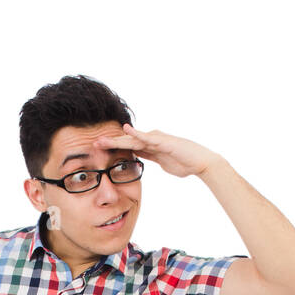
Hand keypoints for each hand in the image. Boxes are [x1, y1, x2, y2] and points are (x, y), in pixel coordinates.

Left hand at [94, 124, 220, 178]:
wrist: (201, 163)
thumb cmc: (185, 163)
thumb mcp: (161, 162)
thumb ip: (150, 157)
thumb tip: (139, 157)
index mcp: (150, 147)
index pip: (128, 147)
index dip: (113, 148)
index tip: (98, 150)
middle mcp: (152, 140)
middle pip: (127, 141)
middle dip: (110, 142)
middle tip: (93, 142)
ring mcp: (158, 139)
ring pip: (133, 139)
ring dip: (117, 139)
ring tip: (101, 139)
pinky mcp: (164, 141)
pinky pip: (148, 137)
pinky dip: (137, 134)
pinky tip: (126, 130)